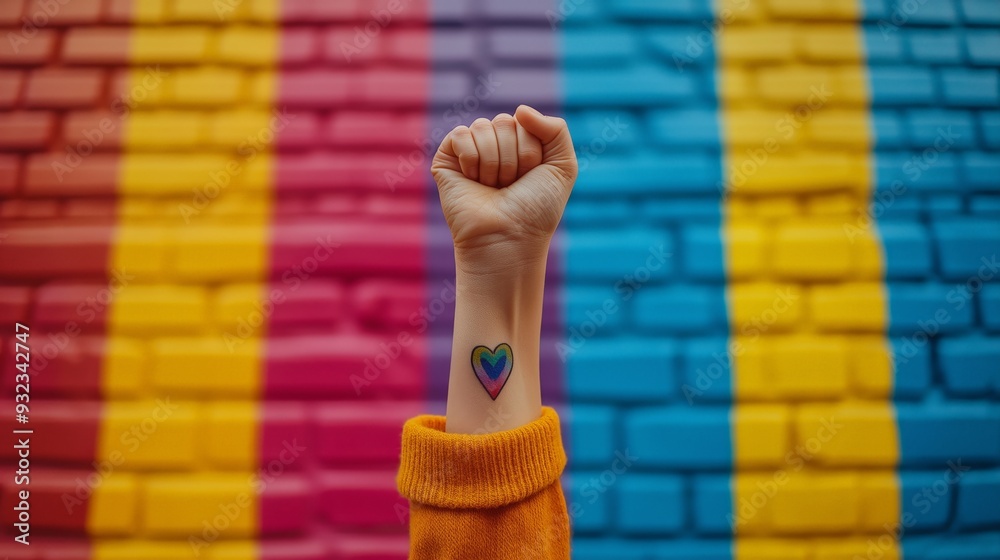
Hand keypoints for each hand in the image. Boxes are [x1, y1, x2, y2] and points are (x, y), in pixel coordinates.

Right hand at [432, 105, 576, 273]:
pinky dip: (471, 159)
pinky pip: (460, 135)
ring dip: (493, 163)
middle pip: (504, 122)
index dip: (531, 151)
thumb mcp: (563, 167)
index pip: (525, 120)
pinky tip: (472, 180)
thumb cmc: (536, 210)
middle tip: (509, 186)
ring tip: (492, 188)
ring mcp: (470, 151)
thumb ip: (556, 129)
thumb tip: (520, 109)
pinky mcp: (447, 160)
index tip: (529, 179)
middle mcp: (495, 145)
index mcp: (521, 143)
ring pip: (483, 128)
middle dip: (513, 157)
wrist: (509, 238)